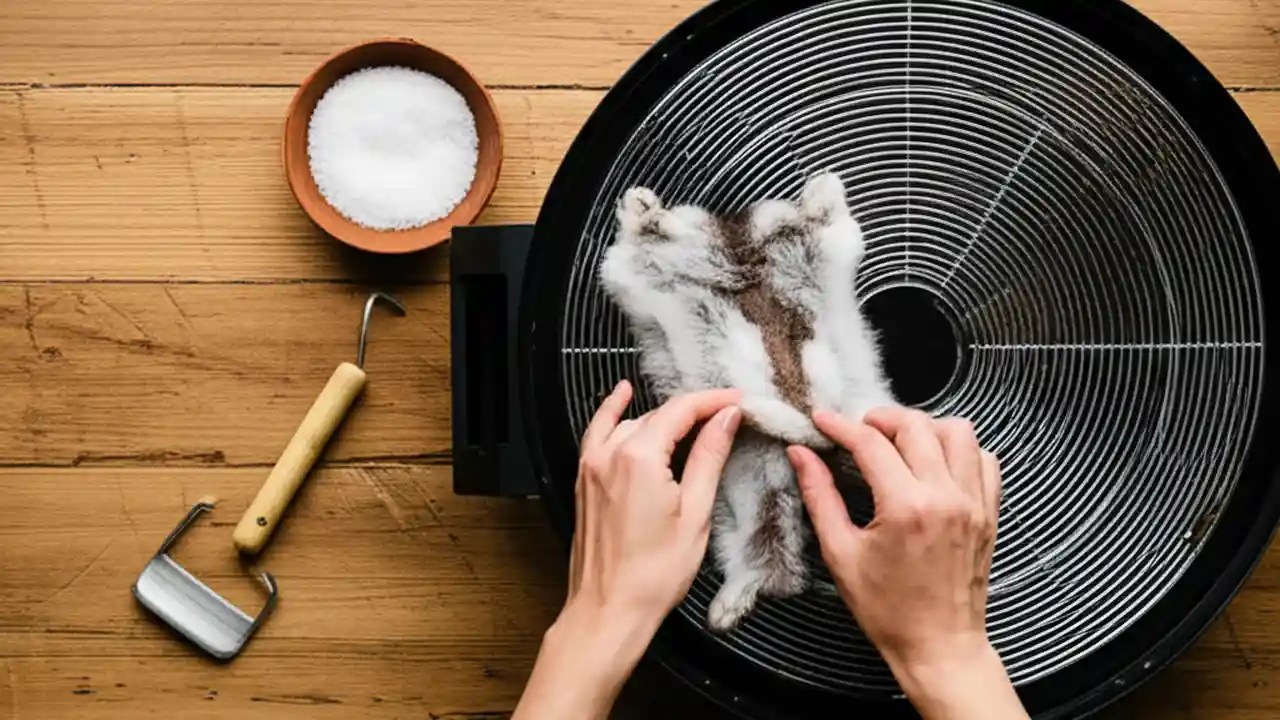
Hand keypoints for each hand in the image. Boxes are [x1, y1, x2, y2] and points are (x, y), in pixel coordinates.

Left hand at [514, 381, 741, 719]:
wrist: (609, 610)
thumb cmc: (653, 574)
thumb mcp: (695, 513)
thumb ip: (709, 457)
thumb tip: (726, 419)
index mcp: (639, 458)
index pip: (682, 410)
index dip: (714, 401)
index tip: (739, 401)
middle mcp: (610, 454)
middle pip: (659, 414)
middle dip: (694, 411)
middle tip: (727, 415)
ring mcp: (592, 466)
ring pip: (632, 423)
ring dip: (663, 417)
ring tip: (695, 419)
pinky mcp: (584, 481)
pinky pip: (598, 432)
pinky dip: (611, 411)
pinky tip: (621, 394)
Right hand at [788, 407, 1025, 719]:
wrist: (939, 647)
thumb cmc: (887, 610)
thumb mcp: (840, 554)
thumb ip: (819, 496)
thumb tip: (800, 454)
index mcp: (906, 507)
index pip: (870, 442)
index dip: (840, 425)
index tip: (821, 420)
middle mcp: (946, 496)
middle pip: (916, 426)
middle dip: (881, 418)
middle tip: (857, 430)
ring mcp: (974, 502)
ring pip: (958, 431)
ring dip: (925, 427)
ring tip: (899, 442)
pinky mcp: (989, 512)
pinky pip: (985, 459)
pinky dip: (960, 449)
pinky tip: (935, 463)